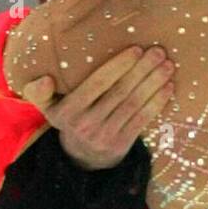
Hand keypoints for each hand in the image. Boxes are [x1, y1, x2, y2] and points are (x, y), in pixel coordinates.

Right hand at [22, 45, 174, 169]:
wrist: (81, 159)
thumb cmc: (69, 120)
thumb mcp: (48, 108)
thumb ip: (39, 92)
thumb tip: (45, 78)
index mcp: (68, 111)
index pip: (97, 84)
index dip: (118, 66)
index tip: (136, 49)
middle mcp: (87, 124)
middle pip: (120, 92)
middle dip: (142, 70)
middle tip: (159, 51)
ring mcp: (106, 136)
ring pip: (134, 105)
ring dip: (154, 83)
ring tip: (168, 66)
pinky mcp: (123, 144)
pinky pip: (142, 120)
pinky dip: (157, 102)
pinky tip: (168, 87)